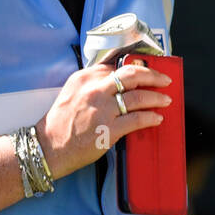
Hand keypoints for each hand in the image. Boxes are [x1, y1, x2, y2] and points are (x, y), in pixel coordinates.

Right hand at [35, 63, 172, 179]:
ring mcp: (102, 110)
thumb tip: (121, 80)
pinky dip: (150, 117)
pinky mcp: (108, 129)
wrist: (48, 148)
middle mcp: (94, 90)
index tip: (148, 71)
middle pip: (132, 75)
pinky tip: (156, 117)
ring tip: (165, 99)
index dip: (137, 68)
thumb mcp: (73, 92)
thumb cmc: (61, 122)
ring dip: (156, 98)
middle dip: (153, 76)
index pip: (117, 66)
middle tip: (165, 80)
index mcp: (85, 78)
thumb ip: (94, 83)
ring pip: (138, 97)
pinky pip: (137, 119)